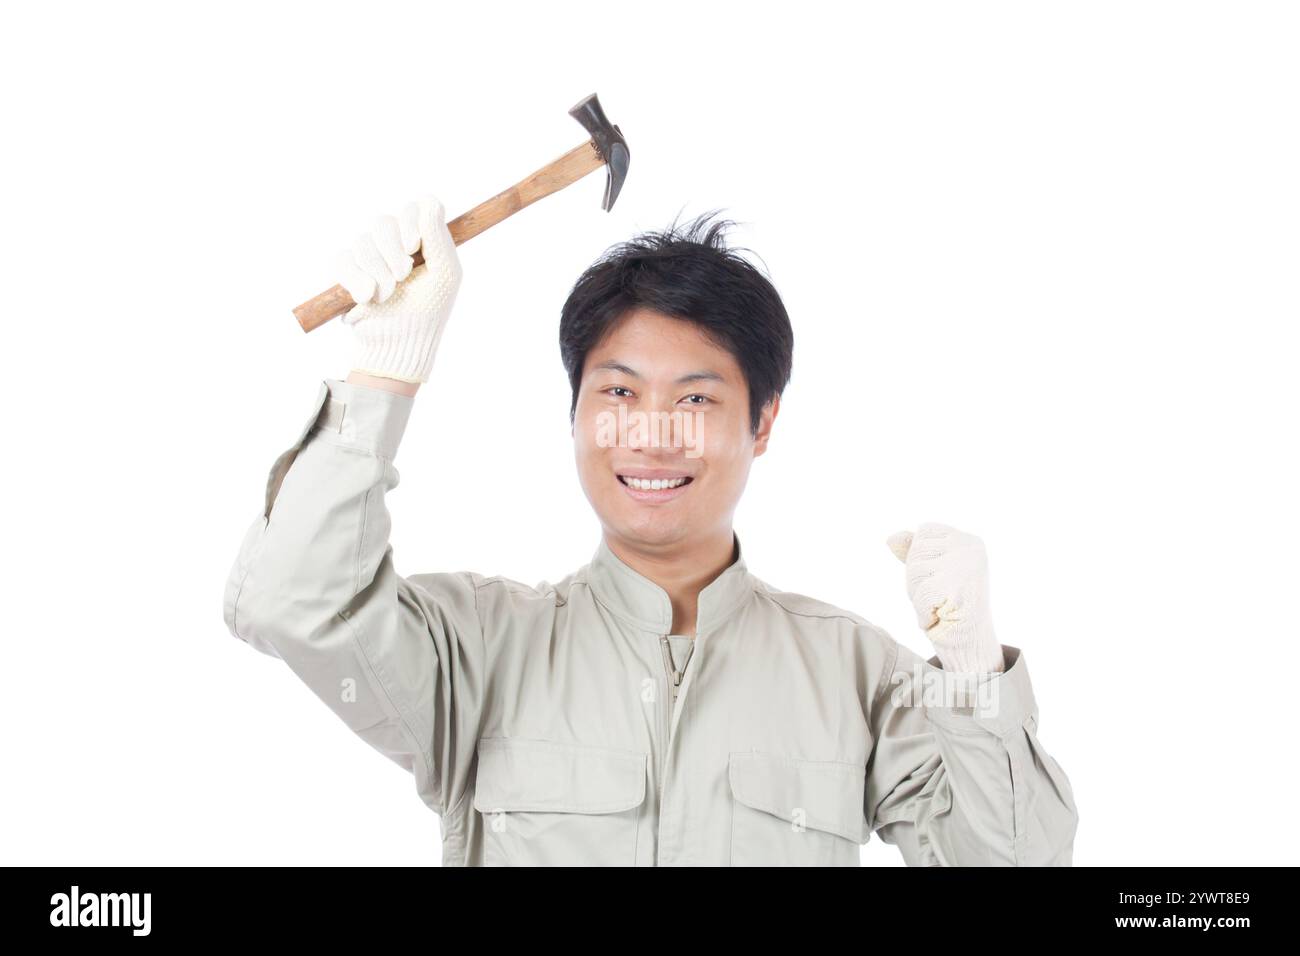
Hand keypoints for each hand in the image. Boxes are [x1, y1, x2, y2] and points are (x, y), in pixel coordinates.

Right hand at [336, 195, 462, 383]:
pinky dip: (356, 280)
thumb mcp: (444, 275)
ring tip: (388, 296)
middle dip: (393, 252)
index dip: (411, 221)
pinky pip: (343, 260)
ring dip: (378, 273)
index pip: (415, 207)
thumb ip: (439, 238)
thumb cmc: (428, 311)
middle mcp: (395, 242)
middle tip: (403, 277)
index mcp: (422, 240)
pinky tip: (366, 298)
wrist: (399, 343)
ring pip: (363, 242)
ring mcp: (370, 255)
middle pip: (384, 221)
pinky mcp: (348, 271)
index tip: (415, 245)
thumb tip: (429, 201)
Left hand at [886, 522, 1004, 673]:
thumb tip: (891, 538)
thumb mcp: (933, 571)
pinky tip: (940, 618)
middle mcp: (971, 549)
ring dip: (919, 597)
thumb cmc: (950, 606)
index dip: (921, 559)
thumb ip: (915, 551)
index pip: (925, 530)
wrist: (971, 644)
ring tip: (940, 607)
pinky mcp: (958, 588)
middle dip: (917, 580)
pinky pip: (921, 594)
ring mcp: (966, 567)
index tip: (940, 579)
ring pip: (915, 572)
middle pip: (916, 552)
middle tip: (939, 598)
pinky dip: (924, 613)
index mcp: (968, 540)